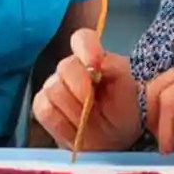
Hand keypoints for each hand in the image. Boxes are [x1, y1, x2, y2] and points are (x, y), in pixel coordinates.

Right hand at [32, 29, 141, 151]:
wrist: (117, 135)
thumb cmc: (124, 107)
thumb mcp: (129, 87)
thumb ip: (115, 68)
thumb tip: (98, 63)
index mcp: (92, 56)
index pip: (82, 39)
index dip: (86, 48)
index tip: (96, 64)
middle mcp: (70, 68)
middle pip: (65, 66)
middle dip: (82, 87)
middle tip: (94, 104)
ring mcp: (54, 86)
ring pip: (53, 89)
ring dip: (74, 108)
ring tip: (88, 119)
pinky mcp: (43, 107)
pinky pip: (44, 109)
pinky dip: (61, 122)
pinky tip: (75, 128)